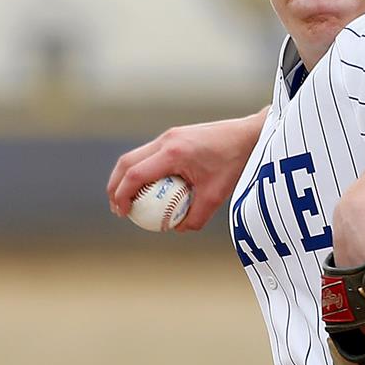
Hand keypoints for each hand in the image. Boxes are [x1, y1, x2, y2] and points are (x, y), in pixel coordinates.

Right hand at [107, 110, 264, 231]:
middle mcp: (166, 140)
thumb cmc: (234, 165)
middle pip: (127, 162)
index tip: (122, 213)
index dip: (123, 195)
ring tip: (126, 200)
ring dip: (125, 177)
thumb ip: (195, 217)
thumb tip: (176, 229)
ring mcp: (169, 136)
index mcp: (174, 153)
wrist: (248, 135)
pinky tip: (148, 188)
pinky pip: (149, 154)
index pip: (136, 174)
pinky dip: (141, 170)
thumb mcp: (216, 197)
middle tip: (117, 209)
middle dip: (115, 186)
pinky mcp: (174, 136)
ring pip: (135, 156)